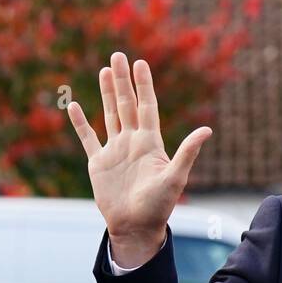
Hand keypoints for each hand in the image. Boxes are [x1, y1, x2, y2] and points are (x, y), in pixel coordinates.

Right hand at [66, 51, 212, 266]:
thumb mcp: (175, 177)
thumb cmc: (158, 206)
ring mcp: (114, 151)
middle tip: (118, 56)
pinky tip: (74, 106)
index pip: (147, 106)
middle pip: (127, 104)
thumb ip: (187, 152)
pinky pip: (88, 138)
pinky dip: (80, 123)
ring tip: (104, 71)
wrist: (135, 226)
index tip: (141, 63)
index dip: (144, 85)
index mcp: (150, 142)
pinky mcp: (98, 163)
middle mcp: (132, 142)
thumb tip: (207, 130)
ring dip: (106, 94)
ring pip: (110, 115)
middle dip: (122, 81)